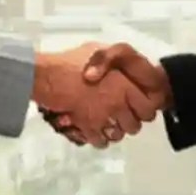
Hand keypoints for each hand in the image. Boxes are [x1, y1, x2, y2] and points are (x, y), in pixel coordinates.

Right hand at [32, 43, 158, 147]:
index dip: (144, 109)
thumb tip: (128, 76)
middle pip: (135, 126)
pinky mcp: (87, 128)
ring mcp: (102, 118)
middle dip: (129, 122)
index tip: (137, 107)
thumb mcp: (99, 52)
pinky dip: (99, 138)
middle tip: (120, 115)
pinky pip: (101, 142)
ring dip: (114, 131)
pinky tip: (94, 129)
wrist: (46, 76)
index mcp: (124, 85)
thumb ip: (116, 63)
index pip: (149, 109)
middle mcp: (117, 104)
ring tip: (106, 122)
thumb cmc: (72, 62)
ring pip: (119, 135)